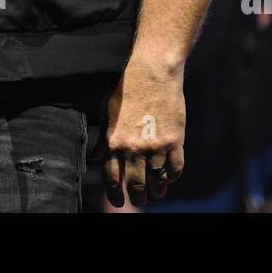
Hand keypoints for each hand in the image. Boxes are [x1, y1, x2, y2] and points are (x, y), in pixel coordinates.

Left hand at [91, 52, 185, 207]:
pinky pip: (176, 167)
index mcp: (115, 142)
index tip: (119, 202)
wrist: (153, 70)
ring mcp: (157, 145)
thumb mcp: (110, 112)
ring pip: (158, 180)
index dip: (116, 195)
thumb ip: (104, 139)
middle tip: (140, 200)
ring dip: (157, 191)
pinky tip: (171, 176)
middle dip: (138, 197)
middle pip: (136, 184)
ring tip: (157, 193)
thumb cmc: (128, 87)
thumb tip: (96, 158)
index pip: (113, 179)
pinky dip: (174, 176)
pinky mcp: (176, 140)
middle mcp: (135, 148)